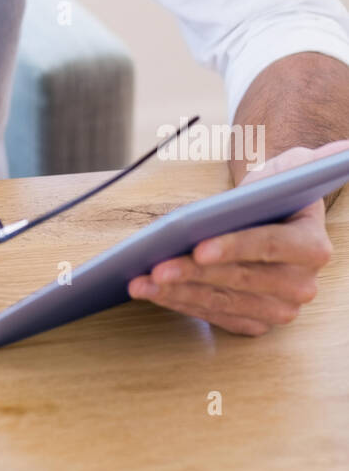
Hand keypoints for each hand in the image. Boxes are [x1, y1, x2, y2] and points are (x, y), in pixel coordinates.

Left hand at [127, 138, 348, 335]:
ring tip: (142, 281)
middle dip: (193, 273)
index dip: (235, 247)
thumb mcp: (291, 168)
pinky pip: (213, 315)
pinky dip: (180, 303)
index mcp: (314, 247)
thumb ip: (311, 161)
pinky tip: (152, 292)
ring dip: (178, 293)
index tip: (199, 247)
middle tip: (155, 266)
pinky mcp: (254, 322)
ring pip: (222, 301)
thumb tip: (344, 148)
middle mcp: (302, 285)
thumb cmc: (275, 189)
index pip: (271, 246)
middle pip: (240, 278)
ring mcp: (279, 309)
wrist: (270, 215)